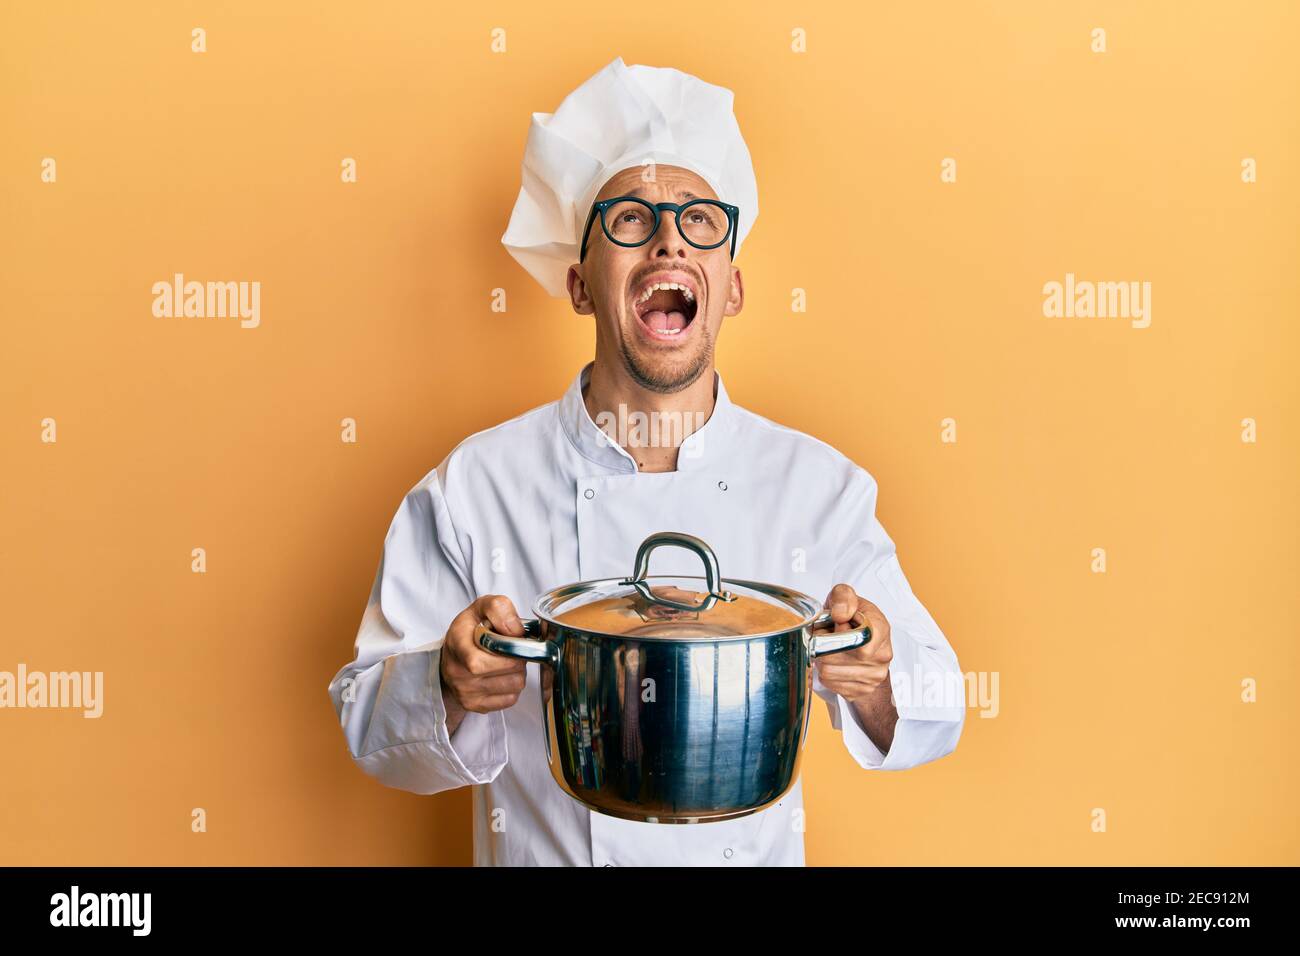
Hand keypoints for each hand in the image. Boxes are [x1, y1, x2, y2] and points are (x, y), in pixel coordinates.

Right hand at [439, 595, 528, 724]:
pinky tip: (502, 676)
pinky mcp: (476, 705)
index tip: (511, 639)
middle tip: (512, 650)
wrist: (451, 656)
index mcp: (457, 644)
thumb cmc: (468, 631)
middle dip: (519, 657)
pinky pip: (511, 699)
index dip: (509, 649)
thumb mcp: (481, 608)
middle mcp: (458, 672)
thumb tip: (517, 631)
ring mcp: (466, 692)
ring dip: (518, 672)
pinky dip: (512, 687)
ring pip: (515, 685)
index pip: (482, 659)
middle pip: (510, 669)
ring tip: (506, 662)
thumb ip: (499, 608)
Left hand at [812, 583, 892, 702]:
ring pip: (828, 671)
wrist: (860, 640)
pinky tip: (833, 661)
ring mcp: (874, 676)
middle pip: (835, 657)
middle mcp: (882, 656)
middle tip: (826, 635)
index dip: (839, 633)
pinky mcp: (861, 690)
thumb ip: (843, 597)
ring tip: (829, 647)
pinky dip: (825, 671)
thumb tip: (840, 615)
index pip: (859, 640)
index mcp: (881, 629)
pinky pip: (829, 683)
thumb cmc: (851, 616)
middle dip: (823, 645)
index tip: (836, 624)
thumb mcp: (845, 596)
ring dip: (821, 658)